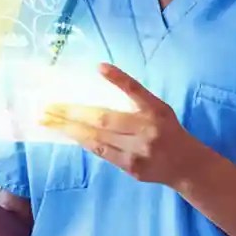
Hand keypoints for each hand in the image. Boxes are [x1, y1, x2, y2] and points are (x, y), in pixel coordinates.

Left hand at [41, 63, 191, 185]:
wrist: (187, 166)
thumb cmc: (168, 130)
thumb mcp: (157, 107)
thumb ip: (133, 94)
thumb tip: (101, 70)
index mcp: (155, 111)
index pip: (135, 91)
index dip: (119, 79)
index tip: (99, 67)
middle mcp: (147, 130)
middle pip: (104, 119)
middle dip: (72, 112)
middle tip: (48, 106)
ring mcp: (137, 152)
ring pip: (97, 138)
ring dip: (70, 129)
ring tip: (49, 121)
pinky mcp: (131, 168)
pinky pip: (102, 152)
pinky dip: (83, 141)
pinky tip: (68, 134)